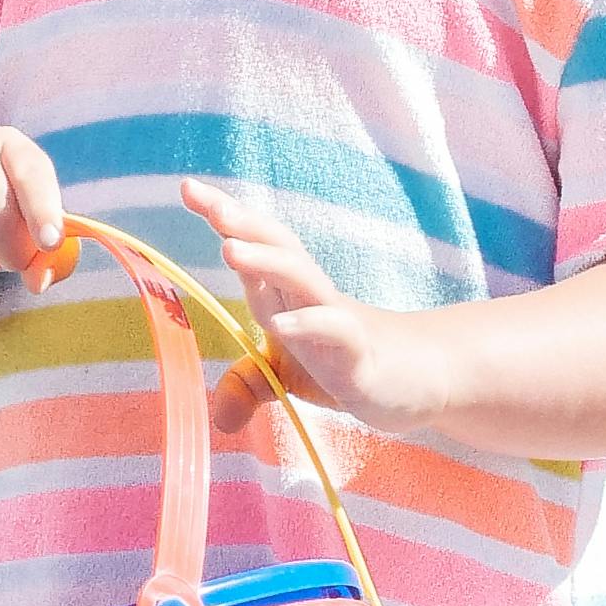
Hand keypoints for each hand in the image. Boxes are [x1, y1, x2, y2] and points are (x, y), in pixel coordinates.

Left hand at [181, 180, 448, 438]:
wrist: (417, 380)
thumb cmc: (346, 364)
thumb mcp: (289, 376)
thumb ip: (251, 384)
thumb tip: (221, 418)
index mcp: (288, 293)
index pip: (256, 245)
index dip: (227, 216)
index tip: (189, 187)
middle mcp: (311, 297)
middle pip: (278, 248)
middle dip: (243, 222)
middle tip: (207, 201)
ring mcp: (338, 321)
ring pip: (303, 279)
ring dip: (267, 262)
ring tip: (230, 249)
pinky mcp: (360, 355)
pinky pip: (335, 332)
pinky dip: (308, 325)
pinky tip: (279, 326)